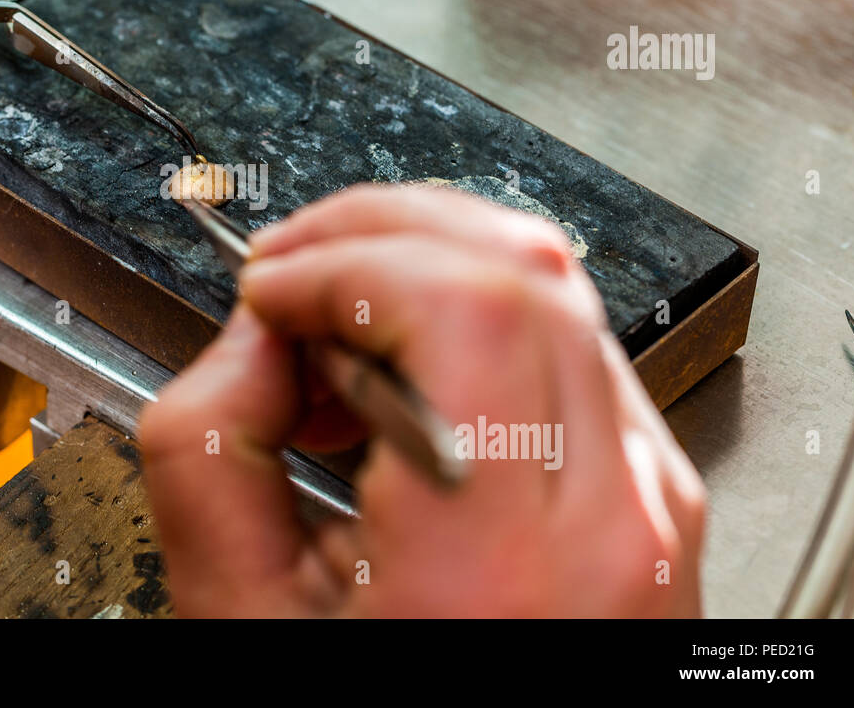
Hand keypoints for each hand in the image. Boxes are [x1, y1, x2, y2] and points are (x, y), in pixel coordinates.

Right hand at [138, 184, 705, 616]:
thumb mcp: (243, 619)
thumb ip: (206, 450)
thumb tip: (245, 342)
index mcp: (506, 554)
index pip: (463, 303)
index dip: (348, 257)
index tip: (271, 287)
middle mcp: (614, 514)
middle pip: (522, 266)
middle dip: (379, 234)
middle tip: (294, 277)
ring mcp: (647, 497)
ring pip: (551, 289)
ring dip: (420, 274)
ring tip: (332, 342)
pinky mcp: (644, 490)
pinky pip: (562, 349)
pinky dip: (465, 328)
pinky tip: (394, 384)